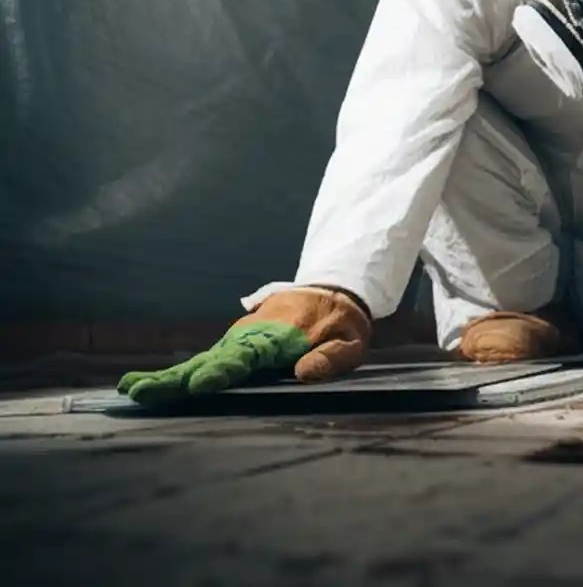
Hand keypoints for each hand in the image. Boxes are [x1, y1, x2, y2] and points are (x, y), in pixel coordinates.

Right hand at [116, 287, 371, 404]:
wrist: (332, 290)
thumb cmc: (341, 321)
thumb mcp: (350, 340)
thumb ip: (331, 357)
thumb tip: (303, 374)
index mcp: (279, 336)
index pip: (247, 356)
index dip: (224, 370)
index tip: (201, 384)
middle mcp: (251, 336)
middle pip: (211, 359)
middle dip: (177, 378)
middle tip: (141, 392)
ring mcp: (239, 340)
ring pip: (201, 360)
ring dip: (168, 377)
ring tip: (132, 390)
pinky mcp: (234, 345)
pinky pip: (204, 360)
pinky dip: (178, 374)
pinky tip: (150, 387)